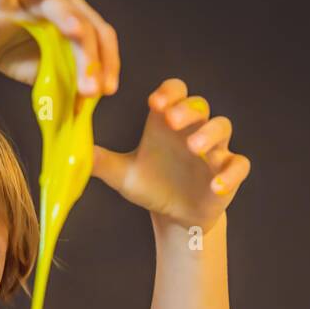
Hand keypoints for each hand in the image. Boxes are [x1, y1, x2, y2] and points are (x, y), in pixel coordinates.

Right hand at [0, 0, 119, 99]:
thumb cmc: (16, 54)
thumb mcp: (48, 76)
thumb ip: (68, 83)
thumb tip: (88, 101)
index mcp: (78, 22)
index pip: (102, 39)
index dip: (108, 64)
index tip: (108, 90)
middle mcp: (61, 6)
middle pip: (85, 27)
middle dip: (89, 59)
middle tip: (89, 89)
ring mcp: (33, 0)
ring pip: (57, 7)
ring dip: (67, 19)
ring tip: (74, 33)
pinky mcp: (4, 2)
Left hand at [92, 79, 250, 232]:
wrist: (175, 216)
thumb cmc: (152, 186)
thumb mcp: (123, 175)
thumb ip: (100, 161)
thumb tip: (71, 149)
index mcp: (168, 124)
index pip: (175, 93)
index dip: (169, 93)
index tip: (155, 104)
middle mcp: (193, 130)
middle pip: (199, 106)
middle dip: (187, 110)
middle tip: (171, 120)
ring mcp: (214, 150)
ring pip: (222, 127)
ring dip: (210, 134)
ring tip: (194, 147)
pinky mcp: (229, 173)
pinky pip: (238, 166)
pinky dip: (230, 173)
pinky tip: (216, 184)